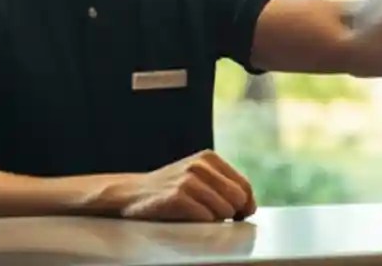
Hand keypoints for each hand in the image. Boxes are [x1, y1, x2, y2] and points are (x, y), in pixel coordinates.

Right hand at [118, 150, 256, 221]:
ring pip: (224, 210)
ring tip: (196, 215)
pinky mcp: (177, 196)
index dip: (245, 205)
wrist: (131, 193)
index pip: (244, 186)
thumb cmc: (170, 190)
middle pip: (237, 199)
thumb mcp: (199, 178)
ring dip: (214, 219)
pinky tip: (187, 218)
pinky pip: (206, 218)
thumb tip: (249, 207)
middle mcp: (200, 165)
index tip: (237, 215)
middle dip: (231, 213)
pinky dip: (200, 224)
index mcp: (209, 158)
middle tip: (214, 216)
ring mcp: (188, 179)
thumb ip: (224, 186)